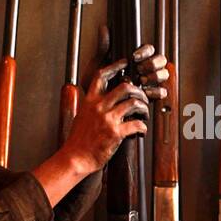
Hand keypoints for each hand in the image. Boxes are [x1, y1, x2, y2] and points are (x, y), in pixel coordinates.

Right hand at [59, 27, 169, 173]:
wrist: (75, 157)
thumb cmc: (78, 140)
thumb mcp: (81, 116)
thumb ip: (92, 106)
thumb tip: (103, 100)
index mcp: (90, 101)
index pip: (101, 76)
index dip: (114, 66)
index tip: (123, 63)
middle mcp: (99, 107)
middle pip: (125, 86)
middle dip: (138, 91)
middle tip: (142, 97)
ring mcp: (108, 119)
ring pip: (133, 103)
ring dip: (144, 107)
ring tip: (144, 114)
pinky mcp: (115, 132)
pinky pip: (136, 124)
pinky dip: (143, 126)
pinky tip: (142, 130)